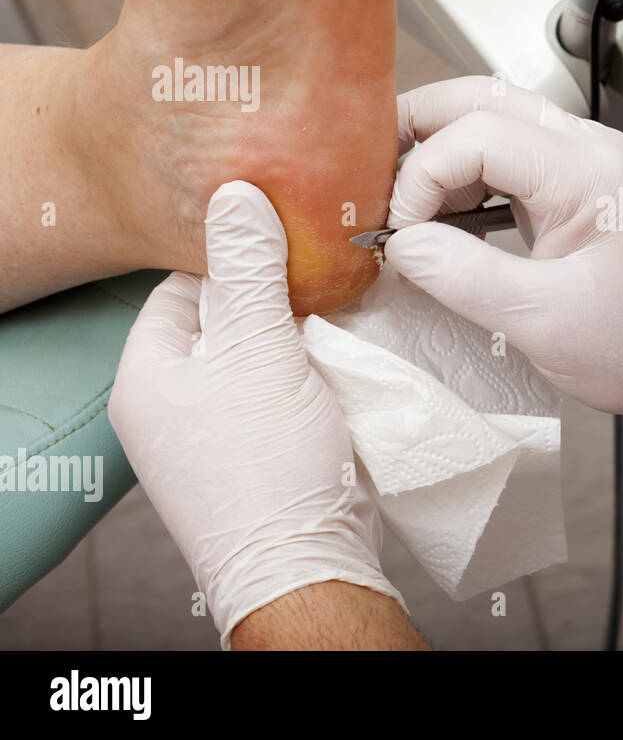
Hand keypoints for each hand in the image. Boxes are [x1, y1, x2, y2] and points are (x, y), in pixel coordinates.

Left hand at [108, 181, 402, 647]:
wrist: (306, 561)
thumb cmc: (266, 464)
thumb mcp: (258, 350)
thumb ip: (248, 270)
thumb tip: (235, 196)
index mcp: (147, 373)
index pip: (183, 285)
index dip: (234, 256)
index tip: (285, 237)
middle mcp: (171, 402)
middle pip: (224, 317)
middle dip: (274, 295)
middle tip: (320, 271)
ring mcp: (213, 431)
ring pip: (259, 353)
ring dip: (298, 333)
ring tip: (337, 310)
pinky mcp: (256, 450)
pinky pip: (280, 389)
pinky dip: (309, 369)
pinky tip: (341, 356)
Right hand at [384, 77, 622, 447]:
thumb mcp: (546, 324)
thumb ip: (465, 278)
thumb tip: (402, 244)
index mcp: (589, 173)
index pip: (479, 134)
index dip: (423, 175)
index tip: (399, 231)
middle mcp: (590, 149)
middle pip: (485, 100)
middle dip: (418, 130)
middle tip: (369, 175)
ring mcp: (588, 163)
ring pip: (497, 121)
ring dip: (442, 153)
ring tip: (400, 203)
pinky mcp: (582, 187)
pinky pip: (514, 158)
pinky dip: (469, 178)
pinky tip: (441, 218)